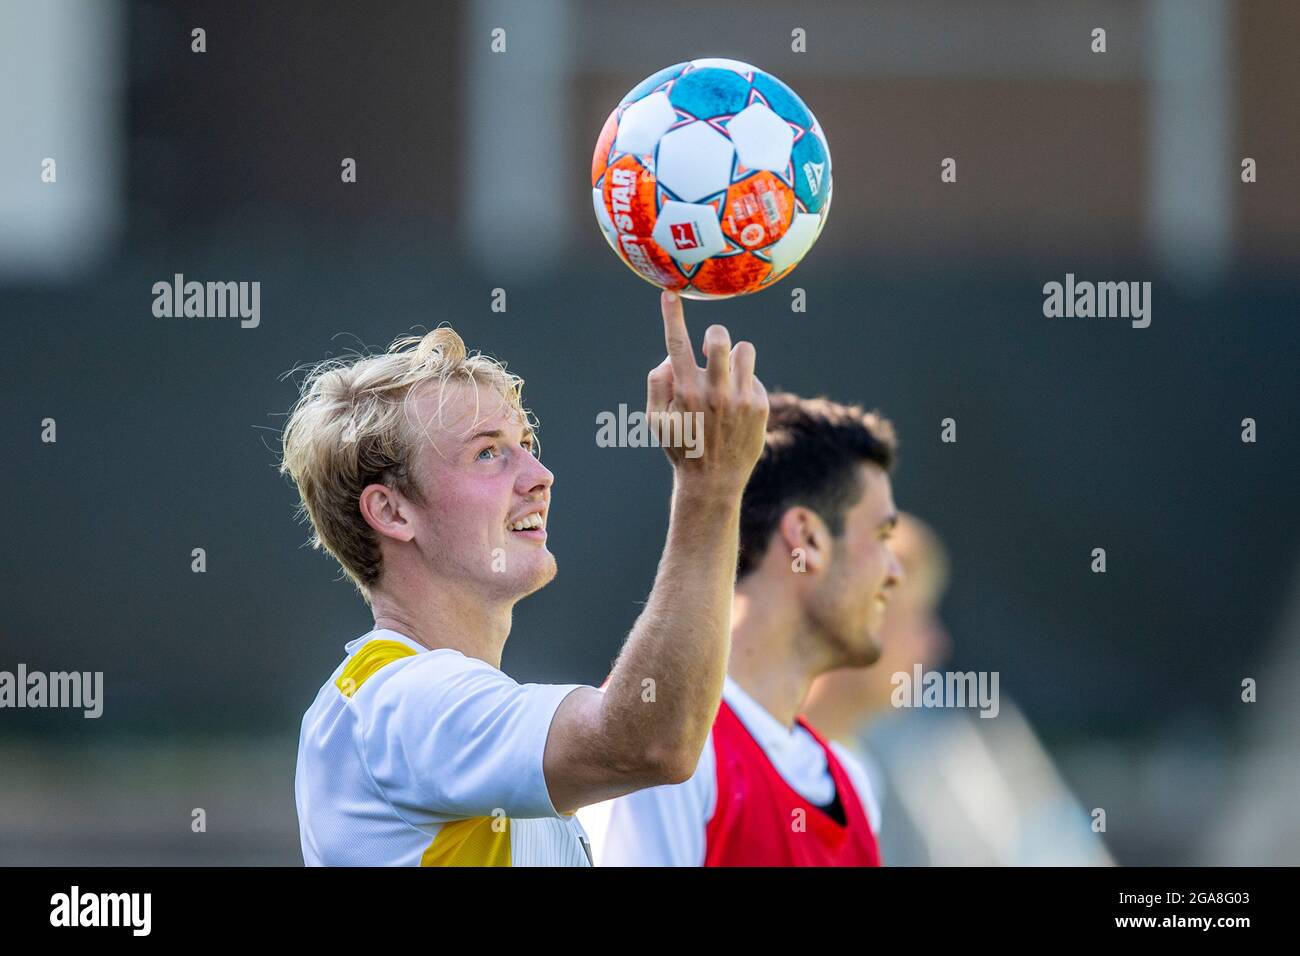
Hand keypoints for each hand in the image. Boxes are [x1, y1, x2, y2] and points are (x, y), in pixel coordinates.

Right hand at [646, 291, 768, 493]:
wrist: (713, 482)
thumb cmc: (681, 446)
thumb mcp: (655, 419)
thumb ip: (657, 383)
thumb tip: (671, 358)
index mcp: (685, 392)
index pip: (676, 344)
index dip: (672, 315)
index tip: (671, 292)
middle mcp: (714, 392)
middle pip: (719, 338)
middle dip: (714, 335)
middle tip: (709, 346)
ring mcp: (740, 399)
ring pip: (744, 350)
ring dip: (734, 357)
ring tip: (726, 376)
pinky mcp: (759, 406)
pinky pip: (753, 376)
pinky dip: (744, 383)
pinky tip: (737, 406)